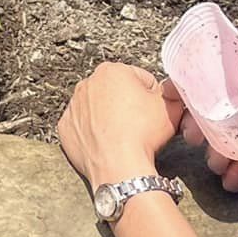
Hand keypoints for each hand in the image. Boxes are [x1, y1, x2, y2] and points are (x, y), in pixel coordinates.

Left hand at [58, 63, 186, 186]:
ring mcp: (73, 105)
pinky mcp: (65, 127)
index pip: (141, 78)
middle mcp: (87, 83)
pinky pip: (82, 126)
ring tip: (124, 136)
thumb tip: (171, 94)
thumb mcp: (171, 107)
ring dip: (109, 118)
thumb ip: (172, 94)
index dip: (153, 96)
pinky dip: (93, 133)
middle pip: (116, 92)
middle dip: (128, 104)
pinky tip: (106, 144)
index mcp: (112, 71)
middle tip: (141, 125)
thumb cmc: (143, 133)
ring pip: (98, 108)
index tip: (156, 112)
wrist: (119, 165)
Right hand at [165, 73, 237, 191]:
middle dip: (198, 127)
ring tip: (220, 165)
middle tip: (193, 137)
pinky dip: (232, 177)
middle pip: (214, 118)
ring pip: (223, 147)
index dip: (193, 89)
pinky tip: (235, 181)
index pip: (219, 85)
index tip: (174, 95)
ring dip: (215, 155)